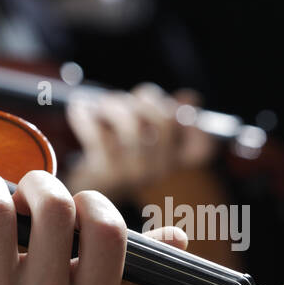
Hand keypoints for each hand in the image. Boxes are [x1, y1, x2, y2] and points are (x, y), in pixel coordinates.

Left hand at [65, 83, 216, 201]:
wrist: (89, 186)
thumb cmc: (125, 151)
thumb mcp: (151, 133)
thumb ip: (172, 114)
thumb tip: (190, 98)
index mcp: (178, 162)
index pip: (202, 144)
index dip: (189, 120)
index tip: (173, 107)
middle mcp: (160, 171)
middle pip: (163, 120)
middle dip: (145, 99)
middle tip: (129, 99)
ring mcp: (133, 173)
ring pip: (129, 122)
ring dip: (113, 104)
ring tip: (104, 106)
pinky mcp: (104, 171)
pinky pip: (95, 130)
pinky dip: (84, 114)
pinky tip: (81, 109)